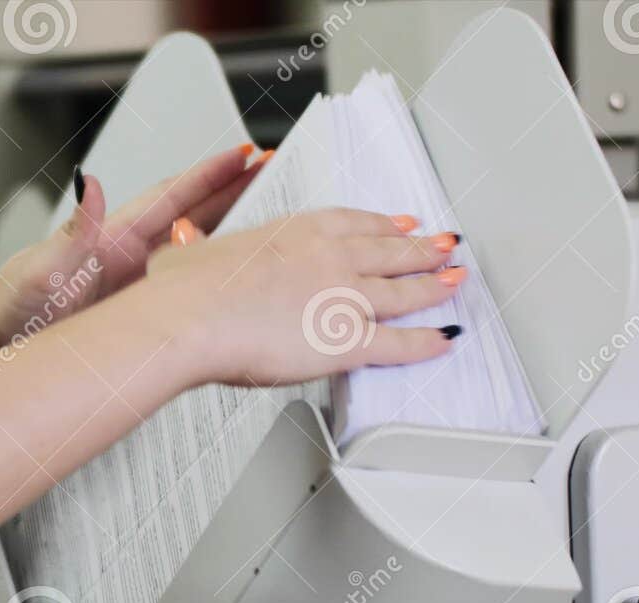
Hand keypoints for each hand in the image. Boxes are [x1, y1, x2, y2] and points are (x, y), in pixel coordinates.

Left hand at [0, 144, 267, 361]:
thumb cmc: (7, 311)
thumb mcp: (40, 272)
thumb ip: (71, 234)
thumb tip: (91, 188)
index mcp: (113, 240)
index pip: (172, 198)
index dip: (209, 176)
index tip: (244, 155)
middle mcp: (130, 257)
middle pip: (194, 216)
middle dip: (235, 192)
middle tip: (274, 172)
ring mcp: (137, 285)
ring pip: (196, 250)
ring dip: (233, 231)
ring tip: (275, 215)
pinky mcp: (137, 314)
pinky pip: (187, 290)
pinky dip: (216, 277)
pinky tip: (239, 277)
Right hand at [141, 208, 465, 387]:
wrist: (191, 318)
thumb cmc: (186, 291)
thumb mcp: (189, 250)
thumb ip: (198, 248)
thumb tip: (183, 246)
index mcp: (295, 231)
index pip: (354, 223)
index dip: (383, 224)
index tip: (399, 222)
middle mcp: (329, 258)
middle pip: (389, 251)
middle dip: (421, 249)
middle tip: (443, 247)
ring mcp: (344, 298)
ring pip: (403, 291)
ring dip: (434, 286)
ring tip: (454, 282)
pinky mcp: (348, 341)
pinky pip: (399, 343)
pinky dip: (427, 342)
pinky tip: (444, 340)